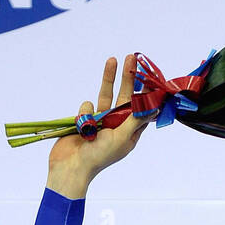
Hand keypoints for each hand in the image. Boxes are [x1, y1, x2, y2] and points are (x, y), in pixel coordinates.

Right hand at [46, 54, 149, 198]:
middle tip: (133, 57)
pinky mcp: (85, 120)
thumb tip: (154, 107)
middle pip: (125, 97)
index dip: (146, 93)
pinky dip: (85, 112)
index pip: (142, 109)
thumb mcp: (121, 138)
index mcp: (129, 133)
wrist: (70, 166)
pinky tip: (82, 125)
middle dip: (128, 77)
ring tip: (113, 59)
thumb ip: (136, 120)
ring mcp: (100, 122)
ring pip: (106, 95)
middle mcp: (116, 126)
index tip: (150, 75)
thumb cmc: (98, 157)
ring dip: (109, 78)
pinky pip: (87, 106)